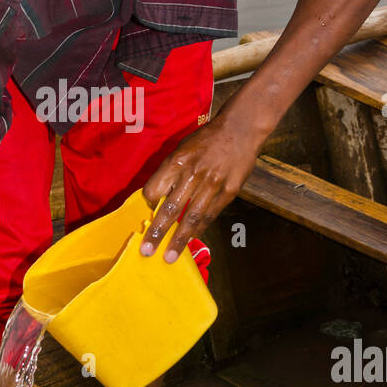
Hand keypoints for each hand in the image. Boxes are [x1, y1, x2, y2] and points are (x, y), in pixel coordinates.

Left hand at [140, 113, 261, 261]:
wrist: (240, 130)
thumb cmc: (206, 139)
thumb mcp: (182, 149)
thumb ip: (170, 172)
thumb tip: (157, 196)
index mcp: (177, 161)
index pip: (155, 189)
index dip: (149, 202)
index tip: (146, 213)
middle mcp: (193, 174)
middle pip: (171, 208)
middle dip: (158, 232)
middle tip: (147, 251)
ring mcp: (212, 185)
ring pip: (192, 217)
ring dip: (179, 239)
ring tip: (169, 256)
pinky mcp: (229, 192)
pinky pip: (211, 214)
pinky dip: (200, 229)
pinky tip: (191, 240)